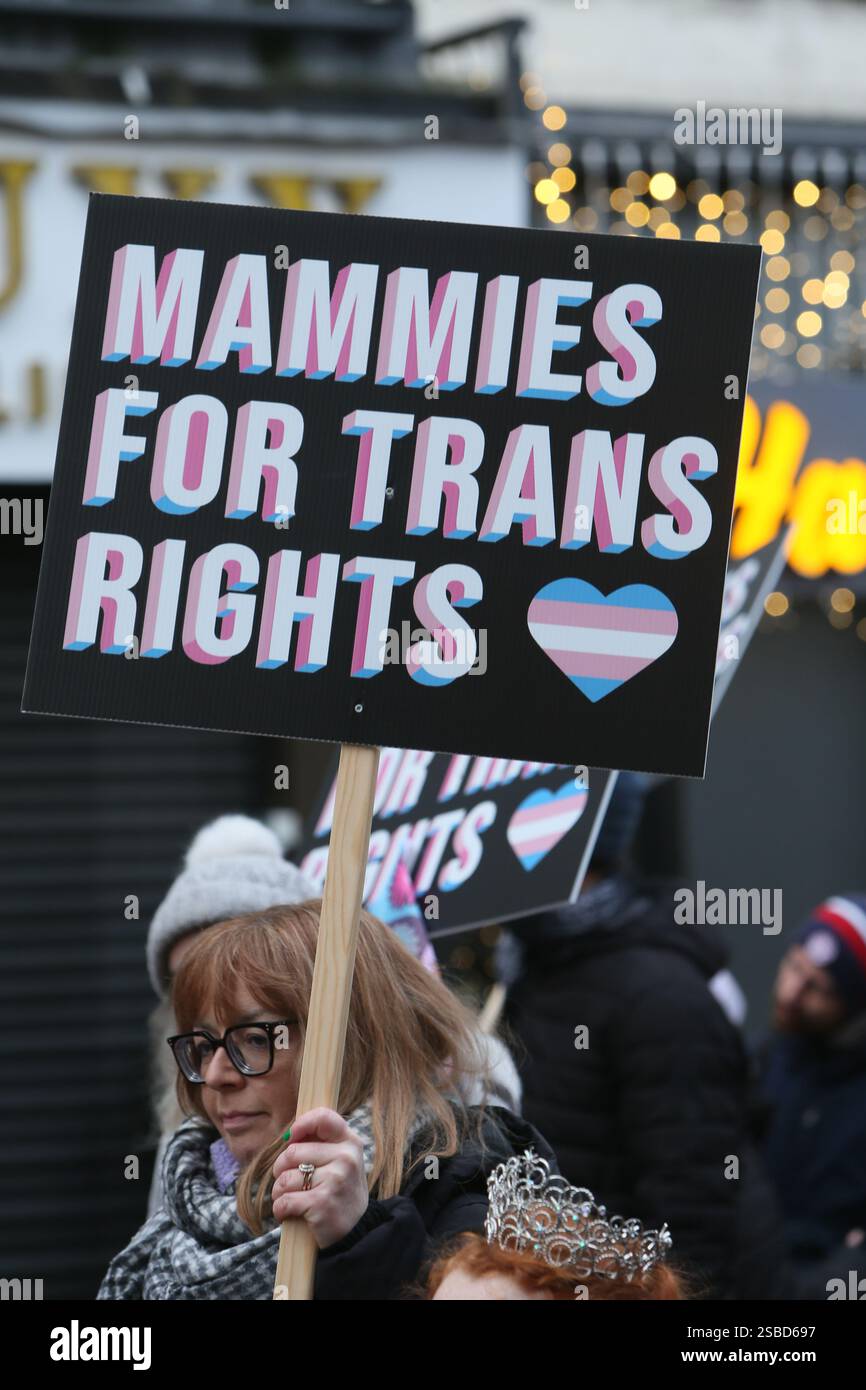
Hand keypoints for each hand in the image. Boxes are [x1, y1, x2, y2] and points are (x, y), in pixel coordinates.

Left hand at [271, 1107, 368, 1249]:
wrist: (357, 1233)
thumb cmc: (340, 1193)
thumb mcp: (342, 1162)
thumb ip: (321, 1144)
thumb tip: (288, 1134)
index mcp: (350, 1143)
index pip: (324, 1117)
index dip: (301, 1124)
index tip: (291, 1137)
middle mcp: (346, 1158)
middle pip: (292, 1152)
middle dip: (281, 1169)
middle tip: (290, 1182)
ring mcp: (335, 1180)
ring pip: (284, 1178)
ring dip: (279, 1193)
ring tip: (291, 1200)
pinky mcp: (322, 1203)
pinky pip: (284, 1200)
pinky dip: (280, 1210)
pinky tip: (289, 1214)